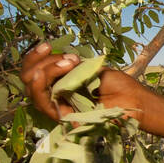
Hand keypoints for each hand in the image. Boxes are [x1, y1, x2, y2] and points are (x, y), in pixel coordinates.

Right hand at [20, 42, 148, 124]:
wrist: (134, 101)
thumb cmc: (118, 85)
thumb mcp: (90, 68)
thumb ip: (71, 65)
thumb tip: (56, 59)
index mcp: (62, 81)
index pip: (36, 69)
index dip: (35, 57)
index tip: (47, 45)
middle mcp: (56, 94)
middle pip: (29, 79)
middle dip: (37, 62)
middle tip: (56, 52)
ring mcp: (59, 107)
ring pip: (33, 90)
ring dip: (44, 71)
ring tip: (65, 63)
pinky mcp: (63, 117)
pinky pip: (43, 103)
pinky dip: (42, 85)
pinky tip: (48, 73)